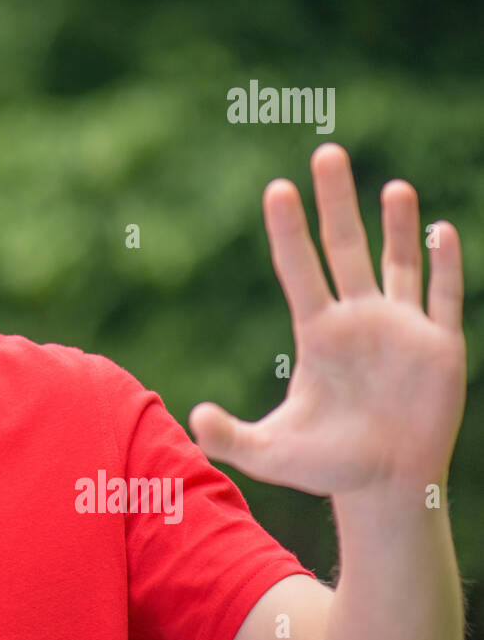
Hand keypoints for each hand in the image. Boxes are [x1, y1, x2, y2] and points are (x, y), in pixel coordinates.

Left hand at [189, 143, 465, 497]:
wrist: (385, 487)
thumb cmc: (326, 467)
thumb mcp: (270, 453)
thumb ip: (229, 436)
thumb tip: (193, 417)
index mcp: (317, 332)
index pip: (298, 268)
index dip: (288, 230)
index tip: (276, 188)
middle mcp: (358, 319)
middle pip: (344, 247)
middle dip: (335, 201)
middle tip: (325, 152)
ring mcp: (400, 329)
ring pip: (398, 262)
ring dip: (397, 224)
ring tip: (391, 186)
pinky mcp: (440, 346)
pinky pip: (443, 296)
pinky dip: (446, 264)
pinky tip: (442, 229)